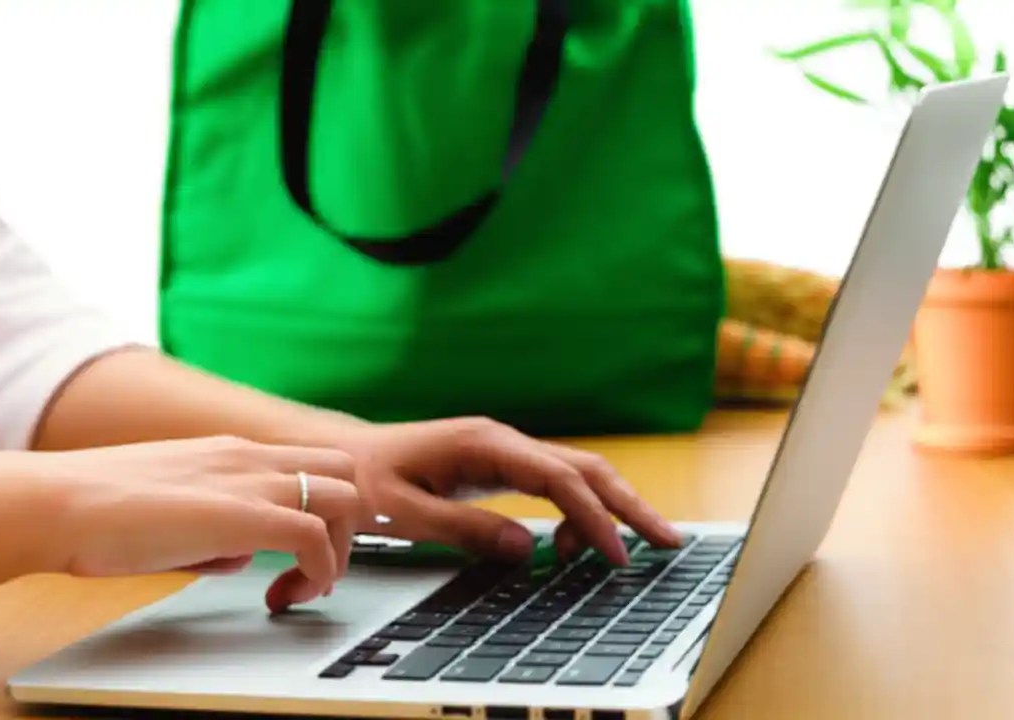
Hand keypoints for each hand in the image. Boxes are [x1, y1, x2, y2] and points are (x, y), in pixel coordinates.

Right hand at [30, 436, 360, 611]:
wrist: (57, 504)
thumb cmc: (98, 514)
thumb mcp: (172, 515)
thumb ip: (215, 530)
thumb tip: (242, 555)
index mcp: (232, 453)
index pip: (312, 463)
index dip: (323, 508)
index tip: (307, 550)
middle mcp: (250, 458)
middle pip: (345, 473)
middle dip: (346, 524)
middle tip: (317, 567)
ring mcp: (250, 483)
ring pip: (344, 498)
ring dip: (339, 549)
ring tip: (306, 586)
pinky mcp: (242, 515)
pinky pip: (313, 537)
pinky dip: (317, 570)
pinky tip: (287, 594)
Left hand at [341, 417, 681, 565]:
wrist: (345, 458)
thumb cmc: (369, 480)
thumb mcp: (405, 512)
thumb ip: (466, 528)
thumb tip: (530, 549)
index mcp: (486, 444)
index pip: (559, 477)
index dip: (594, 516)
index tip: (616, 554)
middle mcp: (504, 440)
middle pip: (585, 467)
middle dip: (629, 504)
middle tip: (668, 541)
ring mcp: (506, 451)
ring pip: (576, 473)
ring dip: (609, 508)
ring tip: (629, 551)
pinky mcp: (502, 465)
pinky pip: (554, 485)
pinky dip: (576, 513)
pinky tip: (573, 547)